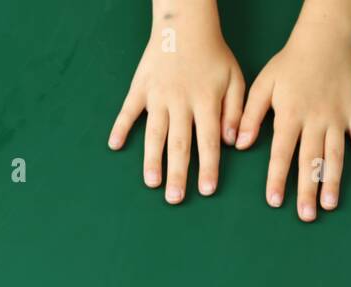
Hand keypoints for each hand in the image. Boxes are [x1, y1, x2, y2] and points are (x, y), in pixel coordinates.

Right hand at [109, 2, 243, 202]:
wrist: (185, 25)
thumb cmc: (213, 55)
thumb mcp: (235, 78)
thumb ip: (235, 111)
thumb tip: (232, 142)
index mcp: (205, 101)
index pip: (209, 140)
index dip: (209, 167)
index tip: (207, 190)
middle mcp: (181, 102)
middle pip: (180, 143)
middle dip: (178, 173)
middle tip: (175, 198)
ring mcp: (158, 96)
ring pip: (155, 133)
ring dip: (152, 159)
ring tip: (151, 182)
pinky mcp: (140, 88)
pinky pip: (128, 110)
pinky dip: (120, 127)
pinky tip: (114, 146)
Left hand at [237, 3, 350, 219]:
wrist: (324, 41)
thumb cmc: (289, 65)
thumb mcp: (263, 86)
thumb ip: (250, 116)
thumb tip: (240, 144)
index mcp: (290, 115)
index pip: (282, 153)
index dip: (278, 178)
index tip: (275, 201)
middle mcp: (315, 120)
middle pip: (310, 160)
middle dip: (308, 189)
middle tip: (306, 215)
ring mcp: (338, 117)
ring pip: (336, 154)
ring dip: (333, 180)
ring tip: (330, 204)